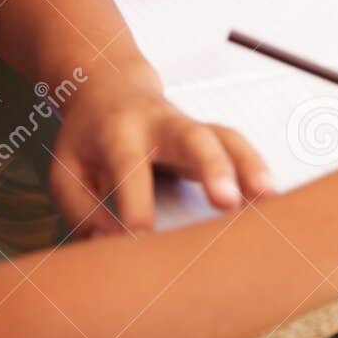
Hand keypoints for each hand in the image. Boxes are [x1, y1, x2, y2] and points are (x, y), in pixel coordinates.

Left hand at [49, 75, 274, 235]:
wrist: (109, 89)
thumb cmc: (88, 139)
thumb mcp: (66, 170)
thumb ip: (82, 212)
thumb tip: (110, 249)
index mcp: (116, 131)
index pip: (128, 168)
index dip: (136, 206)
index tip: (143, 242)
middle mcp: (157, 123)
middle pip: (189, 137)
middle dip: (210, 167)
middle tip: (226, 200)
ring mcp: (188, 126)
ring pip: (222, 137)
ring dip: (246, 166)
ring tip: (267, 200)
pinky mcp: (208, 134)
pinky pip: (236, 145)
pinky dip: (256, 168)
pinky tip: (272, 199)